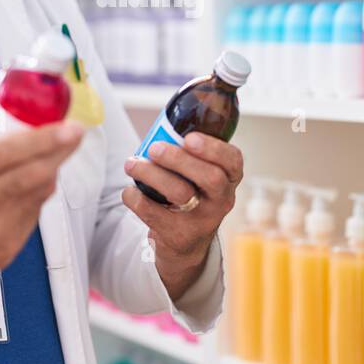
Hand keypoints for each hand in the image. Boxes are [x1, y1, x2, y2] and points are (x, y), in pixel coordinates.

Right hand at [0, 97, 84, 361]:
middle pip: (34, 174)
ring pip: (38, 194)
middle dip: (60, 151)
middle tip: (74, 134)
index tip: (66, 126)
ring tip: (50, 157)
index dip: (44, 137)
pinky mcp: (4, 252)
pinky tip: (29, 187)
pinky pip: (33, 216)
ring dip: (50, 172)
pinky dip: (36, 197)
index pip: (8, 152)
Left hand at [121, 132, 242, 299]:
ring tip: (131, 164)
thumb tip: (166, 120)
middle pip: (210, 178)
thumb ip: (192, 151)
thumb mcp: (202, 175)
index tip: (189, 138)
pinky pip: (153, 213)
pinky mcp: (179, 236)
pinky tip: (130, 190)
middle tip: (154, 148)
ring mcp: (202, 221)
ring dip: (151, 174)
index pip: (233, 161)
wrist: (186, 243)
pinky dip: (136, 197)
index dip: (213, 148)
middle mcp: (222, 200)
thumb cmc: (191, 193)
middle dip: (179, 159)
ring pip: (180, 193)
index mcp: (229, 178)